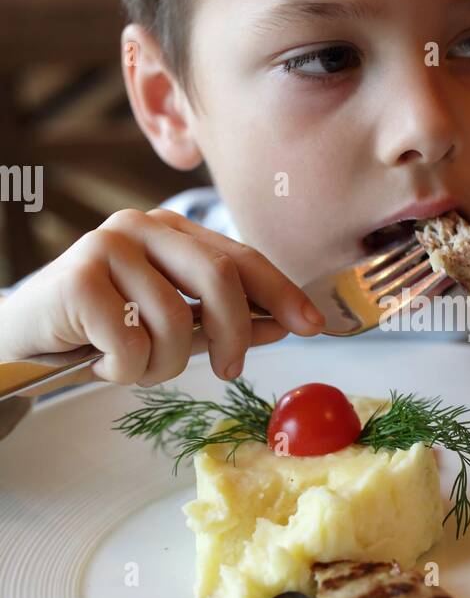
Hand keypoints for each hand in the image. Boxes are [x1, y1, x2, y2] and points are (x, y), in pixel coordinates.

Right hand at [0, 208, 325, 385]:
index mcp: (171, 231)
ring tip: (133, 366)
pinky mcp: (78, 276)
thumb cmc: (100, 332)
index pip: (240, 257)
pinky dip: (123, 370)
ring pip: (174, 321)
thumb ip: (223, 321)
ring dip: (161, 364)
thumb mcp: (171, 325)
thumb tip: (287, 324)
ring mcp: (108, 245)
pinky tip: (98, 360)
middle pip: (219, 279)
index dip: (281, 292)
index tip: (313, 326)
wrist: (22, 340)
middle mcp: (142, 226)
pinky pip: (131, 344)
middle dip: (235, 334)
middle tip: (229, 371)